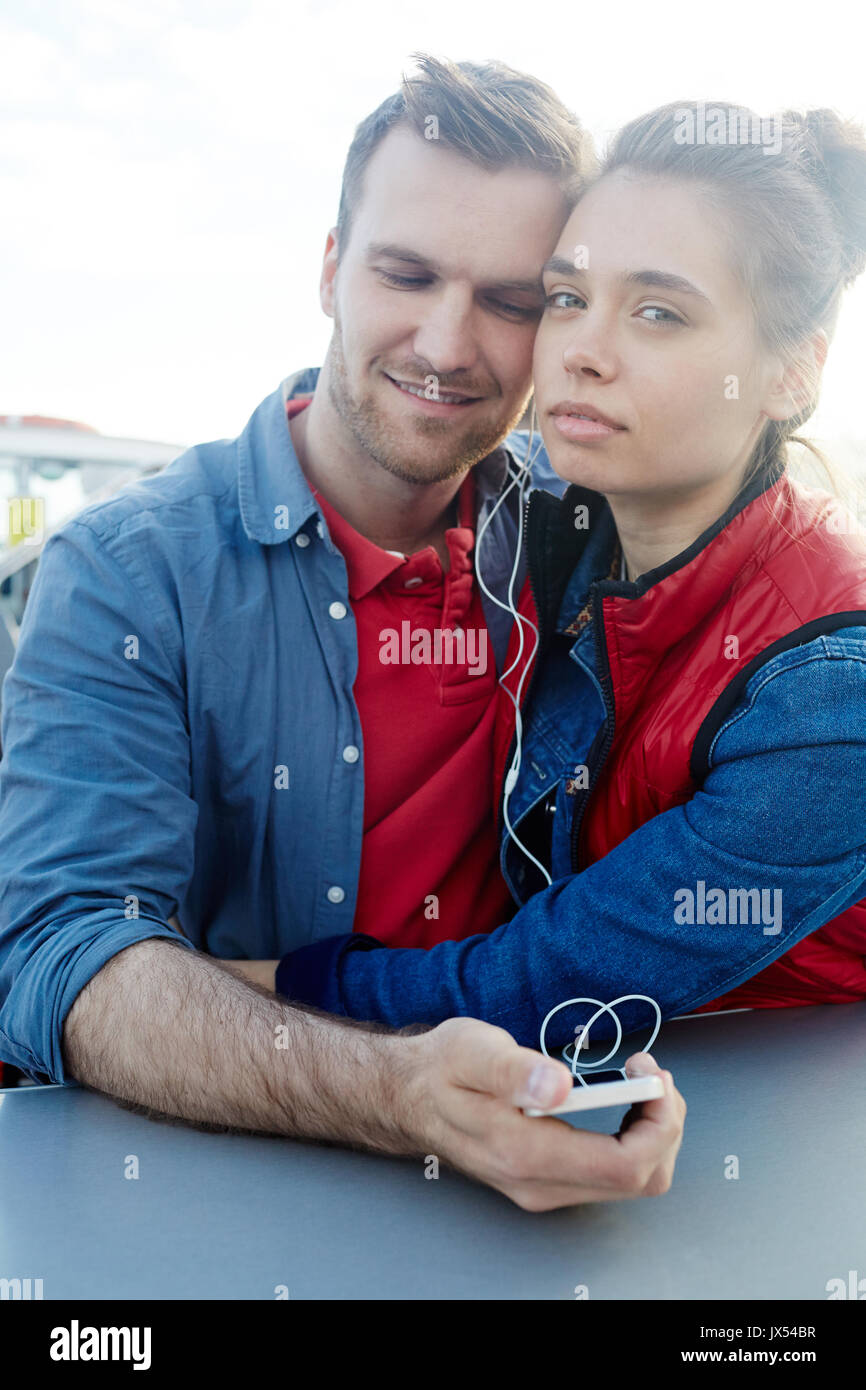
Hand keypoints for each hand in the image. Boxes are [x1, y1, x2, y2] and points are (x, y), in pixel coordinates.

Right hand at [399, 1017, 684, 1211]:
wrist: (410, 1094)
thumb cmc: (442, 1068)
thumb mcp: (471, 1051)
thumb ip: (514, 1070)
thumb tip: (558, 1086)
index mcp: (526, 1154)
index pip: (626, 1165)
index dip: (658, 1122)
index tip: (649, 1075)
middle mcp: (540, 1184)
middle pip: (643, 1180)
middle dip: (664, 1124)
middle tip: (650, 1073)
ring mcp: (545, 1187)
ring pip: (636, 1182)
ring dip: (654, 1131)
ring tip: (641, 1082)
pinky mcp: (549, 1180)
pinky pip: (616, 1174)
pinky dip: (636, 1138)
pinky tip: (623, 1100)